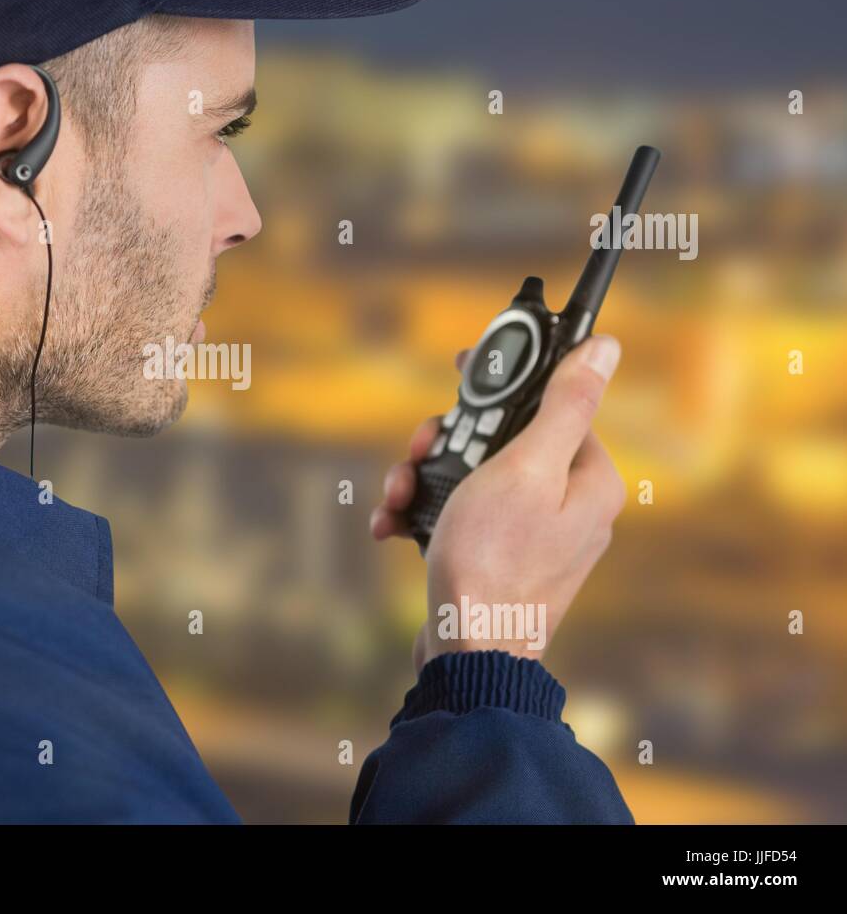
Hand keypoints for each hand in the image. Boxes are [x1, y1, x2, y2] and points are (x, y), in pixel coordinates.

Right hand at [372, 336, 625, 667]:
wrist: (466, 653)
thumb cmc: (495, 561)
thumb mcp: (526, 467)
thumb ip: (565, 404)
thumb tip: (606, 347)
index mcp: (588, 480)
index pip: (549, 405)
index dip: (502, 388)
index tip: (463, 373)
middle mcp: (568, 507)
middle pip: (503, 441)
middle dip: (449, 442)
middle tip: (421, 452)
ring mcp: (531, 537)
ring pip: (473, 478)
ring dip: (425, 478)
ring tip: (399, 496)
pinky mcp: (496, 561)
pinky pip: (460, 517)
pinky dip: (424, 514)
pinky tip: (394, 525)